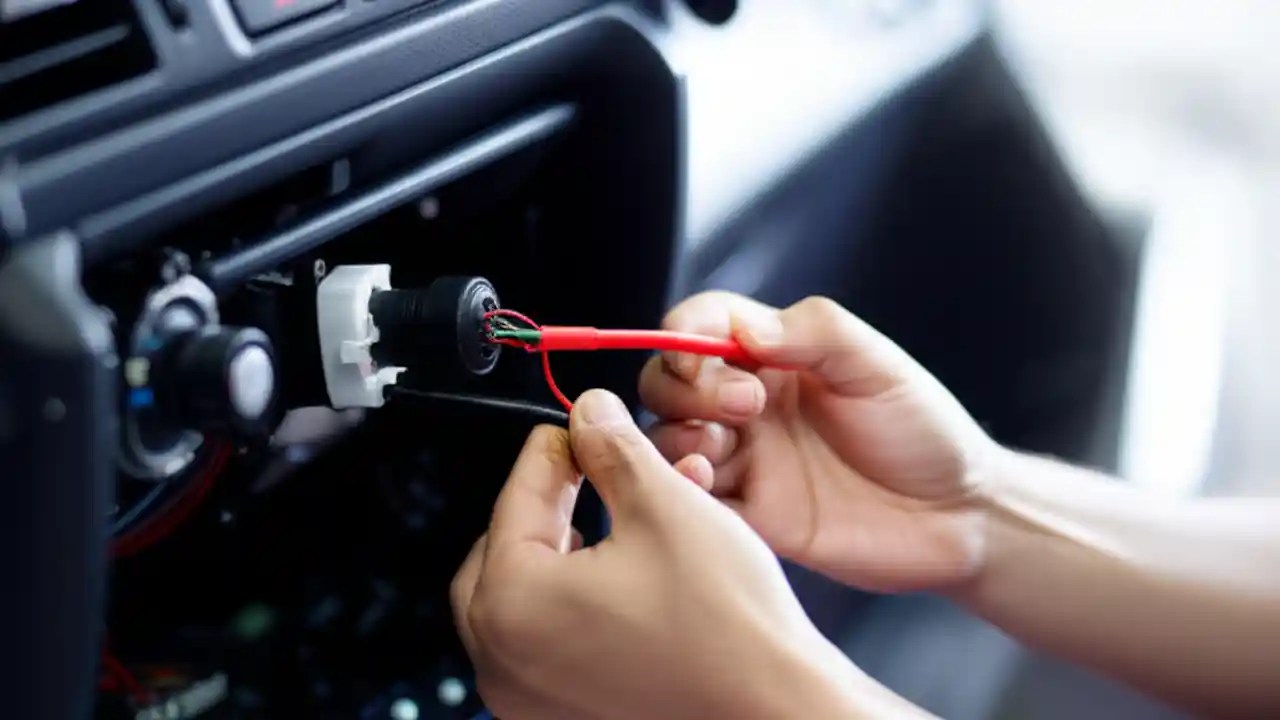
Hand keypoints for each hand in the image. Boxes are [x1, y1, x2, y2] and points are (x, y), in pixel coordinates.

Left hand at [451, 390, 904, 719]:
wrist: (777, 709)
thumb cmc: (727, 629)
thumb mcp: (665, 506)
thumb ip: (612, 448)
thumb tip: (588, 414)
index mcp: (513, 604)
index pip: (513, 503)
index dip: (549, 453)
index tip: (574, 429)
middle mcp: (506, 663)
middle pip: (499, 556)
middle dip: (540, 508)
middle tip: (580, 474)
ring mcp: (530, 703)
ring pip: (519, 606)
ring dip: (553, 557)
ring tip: (600, 524)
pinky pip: (544, 650)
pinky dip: (567, 608)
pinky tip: (614, 583)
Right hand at [640, 293, 997, 591]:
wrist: (958, 517)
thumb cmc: (923, 429)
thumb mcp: (876, 364)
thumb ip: (811, 333)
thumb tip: (742, 330)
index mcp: (776, 357)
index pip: (702, 325)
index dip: (683, 333)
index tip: (692, 351)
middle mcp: (750, 404)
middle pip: (669, 382)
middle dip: (686, 388)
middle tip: (747, 406)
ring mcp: (746, 460)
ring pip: (670, 439)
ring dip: (678, 436)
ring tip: (719, 448)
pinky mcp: (749, 515)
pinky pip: (691, 501)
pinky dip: (681, 488)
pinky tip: (704, 484)